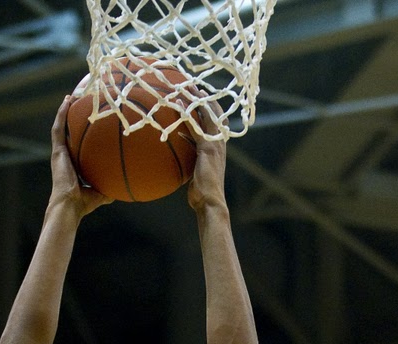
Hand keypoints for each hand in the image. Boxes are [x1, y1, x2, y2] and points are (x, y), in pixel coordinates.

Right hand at [49, 94, 109, 216]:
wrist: (69, 205)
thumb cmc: (83, 203)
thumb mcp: (100, 193)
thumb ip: (109, 188)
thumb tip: (122, 189)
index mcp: (72, 165)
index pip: (75, 145)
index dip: (78, 134)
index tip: (85, 124)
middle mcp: (64, 156)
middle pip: (67, 132)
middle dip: (71, 118)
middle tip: (78, 103)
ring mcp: (59, 152)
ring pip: (60, 126)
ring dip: (65, 111)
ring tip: (71, 96)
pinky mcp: (57, 151)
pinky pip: (58, 128)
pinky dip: (62, 114)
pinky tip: (68, 101)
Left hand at [186, 98, 227, 212]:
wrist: (210, 202)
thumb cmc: (202, 195)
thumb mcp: (195, 175)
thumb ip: (191, 163)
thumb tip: (178, 160)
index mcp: (218, 148)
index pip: (217, 123)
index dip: (210, 109)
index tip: (200, 97)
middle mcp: (219, 143)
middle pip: (215, 114)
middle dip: (205, 99)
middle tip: (193, 86)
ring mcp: (215, 145)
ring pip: (207, 116)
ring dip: (197, 100)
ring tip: (188, 87)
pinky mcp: (207, 148)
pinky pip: (196, 126)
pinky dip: (187, 115)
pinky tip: (178, 105)